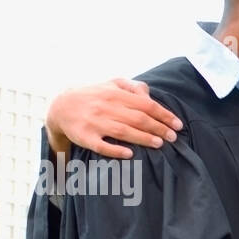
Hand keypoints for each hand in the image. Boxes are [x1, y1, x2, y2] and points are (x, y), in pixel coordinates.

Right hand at [46, 78, 183, 159]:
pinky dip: (115, 150)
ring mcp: (94, 122)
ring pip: (123, 131)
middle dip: (158, 128)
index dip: (163, 115)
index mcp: (114, 93)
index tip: (178, 125)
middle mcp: (105, 107)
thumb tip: (149, 93)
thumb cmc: (93, 96)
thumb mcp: (110, 85)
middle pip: (137, 118)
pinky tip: (130, 154)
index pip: (145, 104)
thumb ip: (131, 87)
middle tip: (173, 137)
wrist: (61, 107)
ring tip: (159, 144)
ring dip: (143, 138)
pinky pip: (101, 146)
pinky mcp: (84, 137)